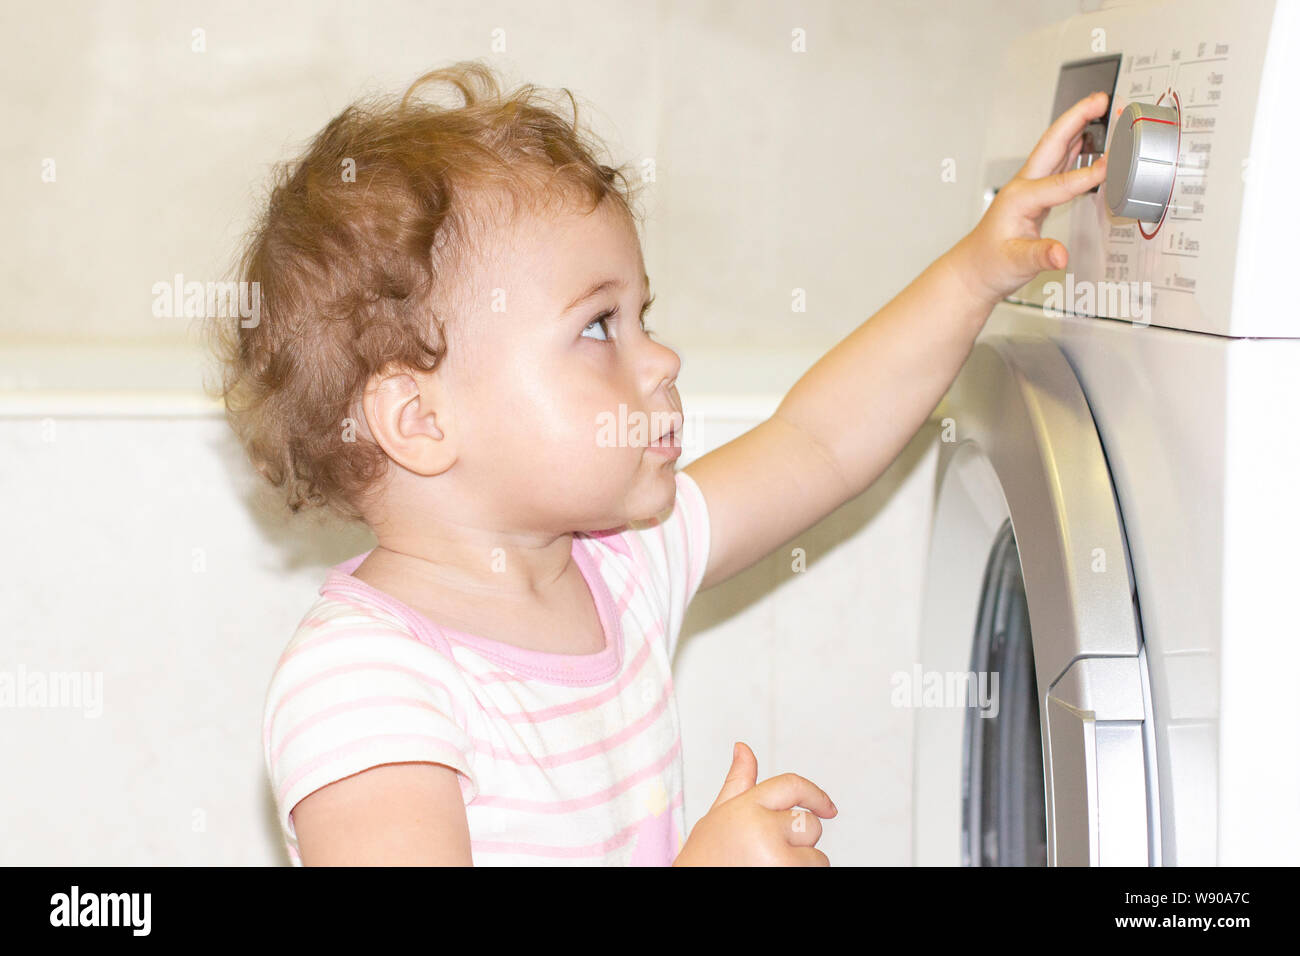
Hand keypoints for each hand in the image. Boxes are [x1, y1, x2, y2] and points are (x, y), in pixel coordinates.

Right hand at [671, 742, 836, 865]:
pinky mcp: (785, 875)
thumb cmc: (705, 857)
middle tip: (768, 853)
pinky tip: (771, 874)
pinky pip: (814, 873)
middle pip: (810, 825)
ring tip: (767, 866)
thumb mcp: (717, 815)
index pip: (792, 785)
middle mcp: (762, 828)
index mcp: (745, 806)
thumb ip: (738, 783)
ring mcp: (776, 857)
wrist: (688, 894)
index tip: (829, 808)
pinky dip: (799, 874)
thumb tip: (743, 747)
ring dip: (801, 864)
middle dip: (799, 841)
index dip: (816, 795)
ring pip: (817, 857)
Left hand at [947, 90, 1111, 307]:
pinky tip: (1085, 140)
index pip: (1060, 183)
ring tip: (1100, 107)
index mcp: (1020, 199)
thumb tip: (1060, 255)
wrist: (973, 271)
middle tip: (1101, 98)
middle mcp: (1023, 187)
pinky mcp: (1034, 195)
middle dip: (1077, 118)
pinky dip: (1074, 148)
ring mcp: (1028, 189)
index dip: (1088, 174)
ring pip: (1055, 149)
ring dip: (1077, 126)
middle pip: (1053, 144)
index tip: (1113, 163)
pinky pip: (1057, 164)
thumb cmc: (989, 265)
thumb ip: (1039, 256)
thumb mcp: (1015, 263)